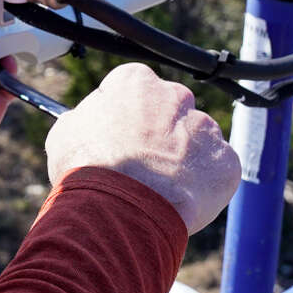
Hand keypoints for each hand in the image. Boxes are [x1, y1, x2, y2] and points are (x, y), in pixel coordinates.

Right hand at [44, 63, 242, 232]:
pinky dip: (204, 185)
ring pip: (198, 139)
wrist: (119, 210)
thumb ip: (86, 118)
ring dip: (185, 158)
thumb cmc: (87, 172)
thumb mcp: (66, 134)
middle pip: (173, 110)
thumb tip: (88, 121)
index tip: (123, 136)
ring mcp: (204, 128)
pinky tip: (181, 200)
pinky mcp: (225, 162)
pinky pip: (217, 170)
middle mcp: (175, 96)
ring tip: (161, 190)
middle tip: (144, 164)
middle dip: (162, 133)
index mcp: (136, 82)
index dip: (129, 116)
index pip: (137, 89)